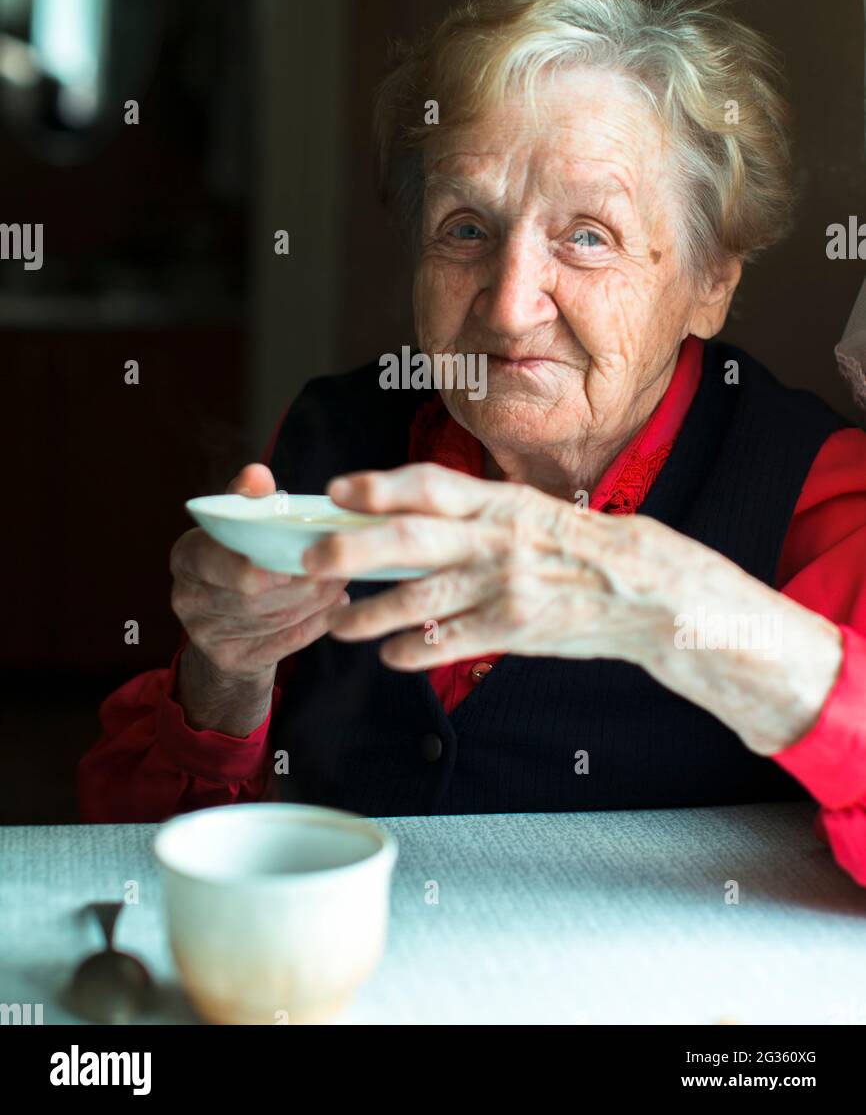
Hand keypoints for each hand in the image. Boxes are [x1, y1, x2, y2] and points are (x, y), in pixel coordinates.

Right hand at [170, 463, 348, 732]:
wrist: (230, 624)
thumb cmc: (241, 558)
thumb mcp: (240, 525)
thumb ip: (249, 498)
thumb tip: (257, 474)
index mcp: (187, 556)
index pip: (210, 557)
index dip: (249, 563)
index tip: (291, 560)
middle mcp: (187, 596)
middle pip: (248, 594)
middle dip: (298, 581)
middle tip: (338, 566)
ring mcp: (205, 633)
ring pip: (269, 618)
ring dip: (313, 600)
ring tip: (341, 581)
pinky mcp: (231, 659)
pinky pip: (281, 644)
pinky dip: (313, 624)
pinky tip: (335, 607)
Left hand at [305, 463, 842, 755]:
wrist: (647, 590)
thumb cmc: (581, 546)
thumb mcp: (531, 511)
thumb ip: (477, 511)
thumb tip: (410, 508)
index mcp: (500, 502)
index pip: (430, 484)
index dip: (379, 485)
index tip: (336, 488)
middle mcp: (497, 539)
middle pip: (410, 539)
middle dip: (352, 548)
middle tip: (310, 559)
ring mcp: (505, 586)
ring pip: (419, 598)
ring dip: (370, 613)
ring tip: (338, 625)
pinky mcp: (515, 630)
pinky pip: (449, 642)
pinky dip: (413, 651)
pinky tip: (390, 656)